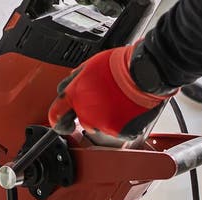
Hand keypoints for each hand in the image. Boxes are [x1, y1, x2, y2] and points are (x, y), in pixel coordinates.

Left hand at [47, 43, 173, 138]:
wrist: (146, 72)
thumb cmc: (121, 65)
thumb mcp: (89, 65)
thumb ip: (74, 81)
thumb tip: (67, 89)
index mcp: (75, 96)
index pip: (56, 114)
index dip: (58, 118)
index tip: (61, 121)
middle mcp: (86, 113)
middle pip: (83, 120)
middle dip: (91, 112)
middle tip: (106, 98)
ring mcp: (103, 124)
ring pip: (100, 126)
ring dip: (107, 117)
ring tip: (119, 100)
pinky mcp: (119, 131)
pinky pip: (117, 131)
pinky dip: (122, 123)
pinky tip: (127, 108)